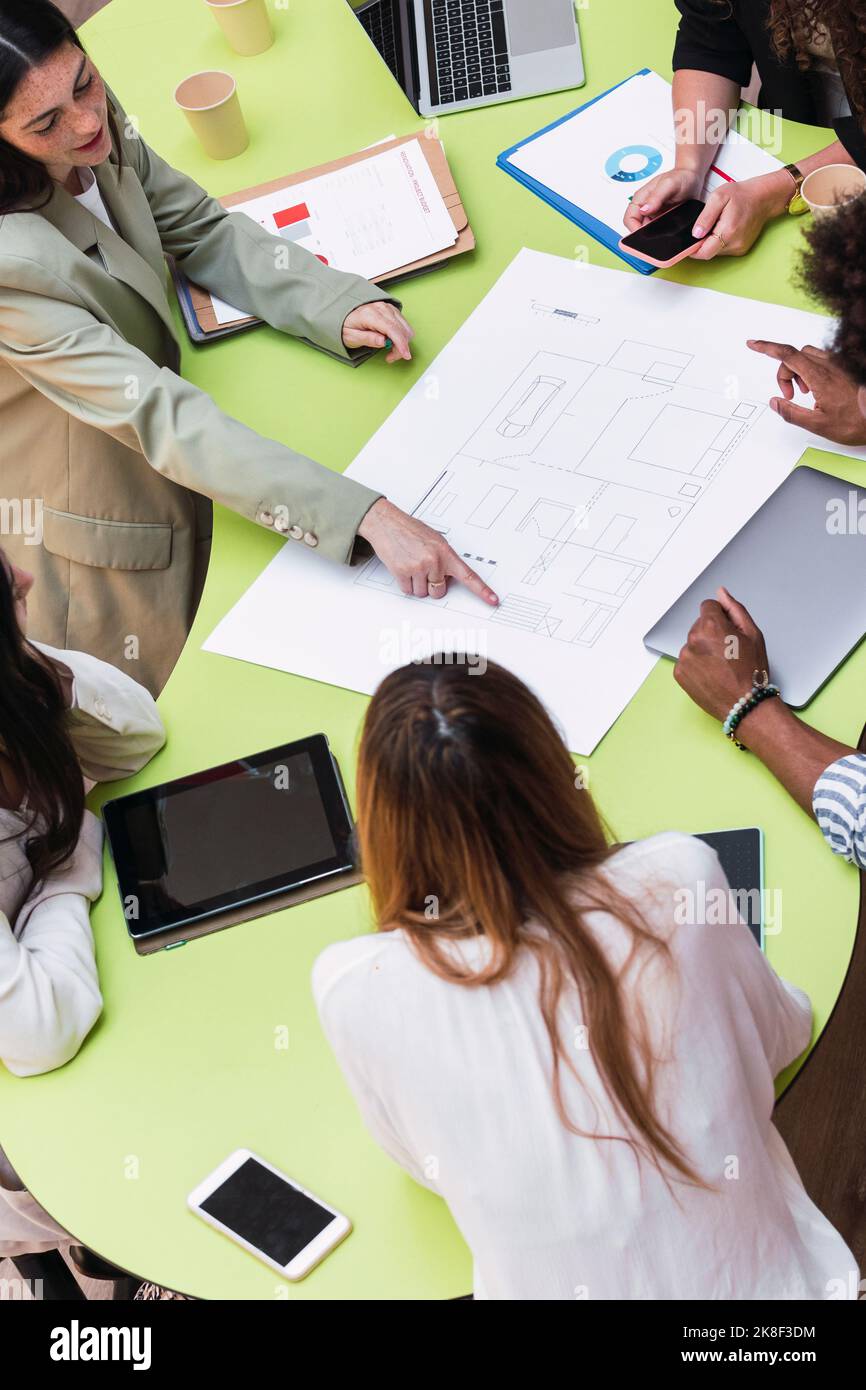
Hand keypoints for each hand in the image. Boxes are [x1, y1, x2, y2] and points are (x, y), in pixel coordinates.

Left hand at [342, 302, 414, 362]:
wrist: (344, 315)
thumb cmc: (346, 327)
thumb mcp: (351, 337)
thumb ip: (368, 339)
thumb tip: (383, 341)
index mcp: (370, 315)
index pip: (392, 329)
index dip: (401, 343)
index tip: (406, 355)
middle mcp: (381, 308)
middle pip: (401, 329)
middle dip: (400, 347)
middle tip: (390, 357)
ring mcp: (387, 307)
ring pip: (405, 328)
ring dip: (402, 342)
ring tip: (389, 350)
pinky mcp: (391, 310)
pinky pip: (403, 324)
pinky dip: (401, 335)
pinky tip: (392, 341)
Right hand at [357, 498, 498, 604]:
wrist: (387, 523)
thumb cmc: (410, 530)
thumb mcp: (435, 541)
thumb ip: (445, 559)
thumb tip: (449, 577)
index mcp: (446, 553)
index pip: (469, 576)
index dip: (482, 591)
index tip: (493, 600)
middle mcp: (434, 561)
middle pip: (439, 591)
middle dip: (432, 585)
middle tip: (424, 570)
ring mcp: (418, 567)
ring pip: (422, 593)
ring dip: (417, 584)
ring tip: (412, 565)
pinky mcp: (402, 572)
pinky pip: (408, 590)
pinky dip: (405, 583)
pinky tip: (403, 567)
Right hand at [622, 167, 703, 232]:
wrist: (694, 178)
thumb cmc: (681, 176)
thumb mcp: (669, 184)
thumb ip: (656, 197)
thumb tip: (644, 210)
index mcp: (641, 199)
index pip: (629, 219)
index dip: (634, 230)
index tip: (644, 238)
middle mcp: (645, 208)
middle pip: (638, 229)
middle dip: (645, 237)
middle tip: (657, 242)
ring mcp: (654, 215)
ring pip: (648, 233)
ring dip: (655, 237)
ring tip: (667, 237)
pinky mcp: (663, 221)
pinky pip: (659, 233)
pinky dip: (664, 236)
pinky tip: (672, 235)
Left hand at [673, 587, 770, 721]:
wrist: (745, 704)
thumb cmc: (752, 672)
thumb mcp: (753, 634)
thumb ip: (734, 609)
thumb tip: (721, 593)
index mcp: (711, 626)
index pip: (708, 606)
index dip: (721, 617)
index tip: (729, 631)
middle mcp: (693, 639)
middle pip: (700, 625)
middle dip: (712, 633)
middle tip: (729, 652)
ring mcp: (684, 657)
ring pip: (692, 643)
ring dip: (703, 649)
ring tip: (721, 665)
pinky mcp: (679, 672)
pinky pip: (686, 660)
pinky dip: (696, 664)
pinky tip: (712, 674)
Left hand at [689, 170, 790, 260]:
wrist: (763, 197)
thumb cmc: (742, 195)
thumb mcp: (718, 197)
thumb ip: (705, 217)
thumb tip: (695, 234)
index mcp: (728, 231)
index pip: (704, 252)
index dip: (692, 250)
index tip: (686, 243)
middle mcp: (735, 243)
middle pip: (709, 253)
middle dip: (701, 244)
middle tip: (702, 228)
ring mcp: (740, 247)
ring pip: (716, 252)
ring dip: (711, 242)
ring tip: (715, 225)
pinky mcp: (742, 248)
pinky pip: (724, 249)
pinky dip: (720, 242)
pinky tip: (723, 229)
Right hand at [747, 339, 865, 444]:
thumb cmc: (855, 421)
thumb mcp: (817, 425)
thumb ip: (792, 413)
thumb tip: (776, 403)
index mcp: (820, 376)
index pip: (787, 355)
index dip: (767, 347)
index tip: (754, 344)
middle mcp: (830, 365)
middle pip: (794, 355)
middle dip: (784, 373)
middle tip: (788, 395)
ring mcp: (838, 364)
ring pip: (807, 355)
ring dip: (797, 371)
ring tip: (804, 393)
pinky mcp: (843, 367)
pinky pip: (819, 359)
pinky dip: (809, 370)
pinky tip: (815, 388)